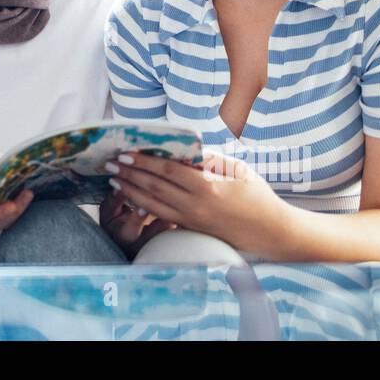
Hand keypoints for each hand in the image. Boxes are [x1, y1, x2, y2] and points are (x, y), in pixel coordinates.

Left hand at [108, 150, 284, 253]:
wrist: (270, 231)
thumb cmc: (256, 195)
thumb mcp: (236, 169)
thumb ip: (209, 159)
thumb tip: (184, 148)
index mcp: (207, 187)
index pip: (167, 170)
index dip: (143, 162)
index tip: (125, 153)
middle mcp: (195, 206)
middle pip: (155, 187)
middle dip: (129, 175)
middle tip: (109, 164)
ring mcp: (191, 220)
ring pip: (153, 204)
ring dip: (130, 192)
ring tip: (113, 181)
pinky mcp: (191, 229)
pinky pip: (162, 217)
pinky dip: (144, 207)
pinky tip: (131, 200)